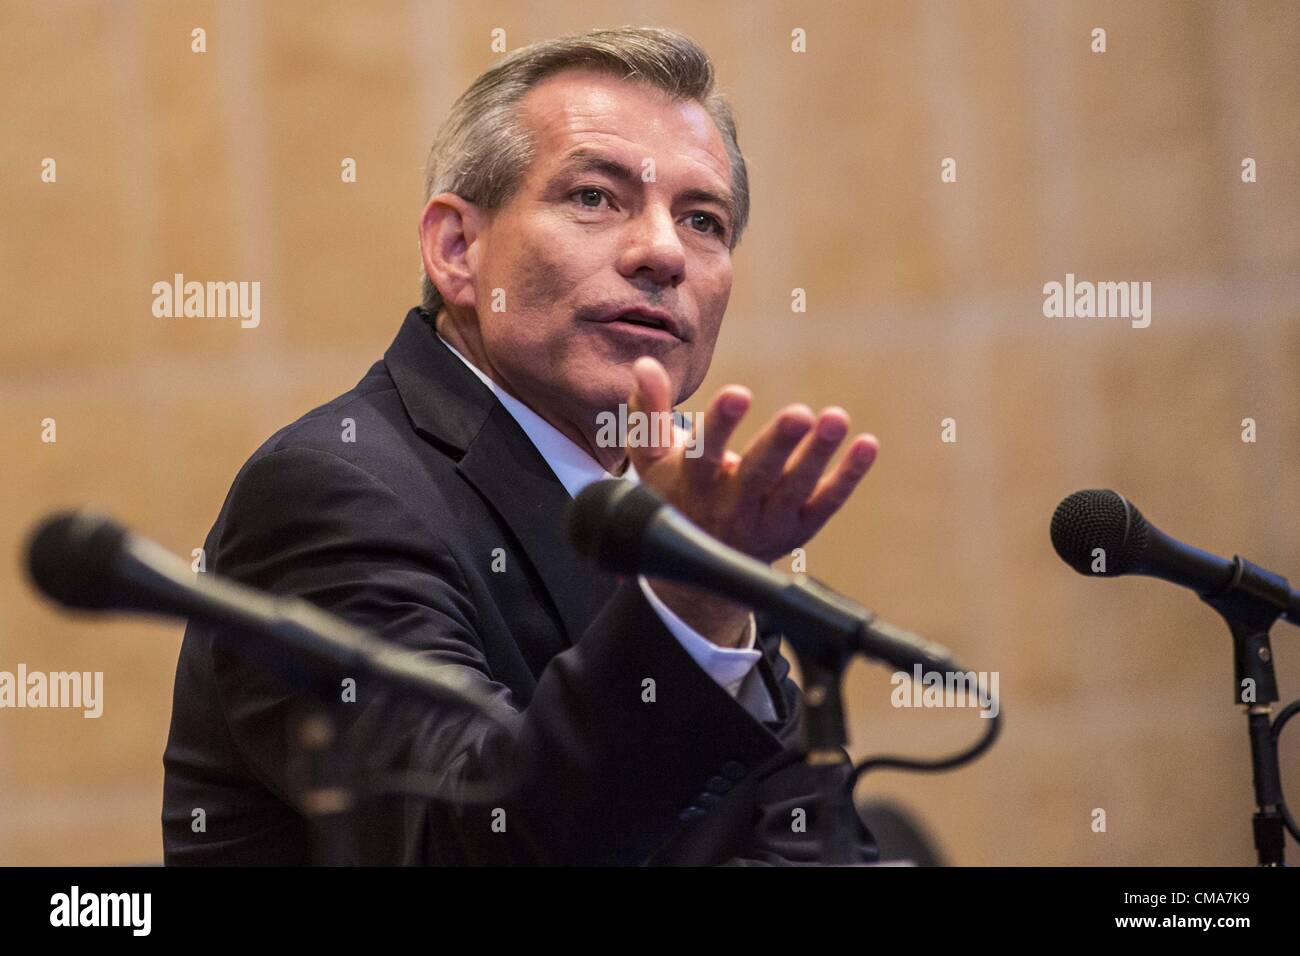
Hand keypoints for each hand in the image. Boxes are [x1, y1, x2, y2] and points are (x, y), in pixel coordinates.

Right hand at [626, 357, 878, 565]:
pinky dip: (848, 477)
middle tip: (800, 413)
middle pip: (756, 476)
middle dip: (778, 444)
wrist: (699, 572)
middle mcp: (730, 509)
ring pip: (795, 489)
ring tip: (836, 418)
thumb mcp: (652, 459)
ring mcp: (767, 522)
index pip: (704, 455)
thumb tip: (646, 364)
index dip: (721, 425)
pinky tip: (866, 445)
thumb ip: (647, 411)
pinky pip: (826, 503)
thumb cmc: (676, 495)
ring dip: (818, 455)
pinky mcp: (798, 529)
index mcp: (694, 486)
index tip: (738, 394)